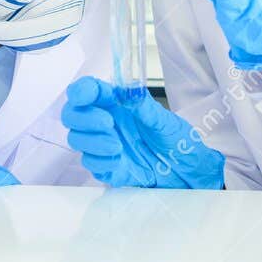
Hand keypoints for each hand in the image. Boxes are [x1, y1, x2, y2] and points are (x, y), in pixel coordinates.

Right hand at [60, 77, 223, 189]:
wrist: (188, 171)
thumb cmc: (178, 141)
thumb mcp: (164, 119)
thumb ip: (143, 106)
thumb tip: (128, 91)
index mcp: (117, 103)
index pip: (88, 90)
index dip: (81, 90)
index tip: (84, 95)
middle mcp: (106, 122)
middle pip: (73, 115)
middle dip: (83, 118)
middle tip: (107, 123)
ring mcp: (104, 145)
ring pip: (77, 139)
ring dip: (92, 142)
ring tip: (117, 146)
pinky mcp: (108, 166)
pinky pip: (90, 163)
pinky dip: (100, 161)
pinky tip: (118, 161)